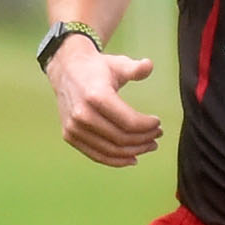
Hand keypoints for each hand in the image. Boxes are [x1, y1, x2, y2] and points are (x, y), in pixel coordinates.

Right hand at [47, 38, 162, 166]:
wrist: (66, 70)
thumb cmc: (95, 68)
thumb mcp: (117, 63)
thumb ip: (135, 68)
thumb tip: (149, 65)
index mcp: (96, 96)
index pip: (129, 122)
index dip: (147, 126)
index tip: (158, 123)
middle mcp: (82, 114)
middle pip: (121, 138)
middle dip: (144, 140)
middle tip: (157, 135)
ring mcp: (74, 127)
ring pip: (111, 150)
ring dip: (134, 151)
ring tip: (148, 146)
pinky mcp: (70, 136)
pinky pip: (96, 155)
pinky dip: (116, 161)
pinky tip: (132, 158)